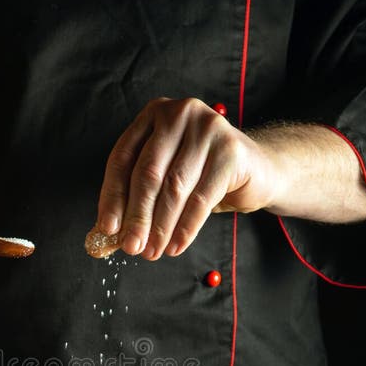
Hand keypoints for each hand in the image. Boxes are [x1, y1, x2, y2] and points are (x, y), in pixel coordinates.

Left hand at [96, 98, 279, 259]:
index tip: (107, 229)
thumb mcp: (166, 178)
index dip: (113, 196)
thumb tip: (108, 233)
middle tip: (131, 247)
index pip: (122, 159)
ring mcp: (207, 128)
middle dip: (137, 216)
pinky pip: (201, 198)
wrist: (258, 170)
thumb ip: (138, 197)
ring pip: (174, 187)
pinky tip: (176, 246)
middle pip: (148, 173)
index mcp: (153, 115)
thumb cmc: (203, 175)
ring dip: (161, 226)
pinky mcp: (231, 150)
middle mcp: (179, 114)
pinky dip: (186, 227)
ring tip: (153, 252)